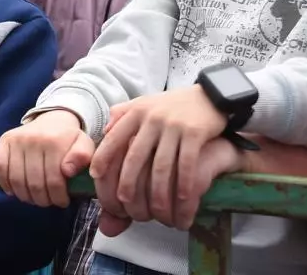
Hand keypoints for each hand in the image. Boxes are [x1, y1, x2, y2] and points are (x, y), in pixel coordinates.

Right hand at [0, 109, 94, 207]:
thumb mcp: (84, 145)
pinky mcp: (4, 141)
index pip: (54, 180)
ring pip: (16, 179)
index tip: (63, 202)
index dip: (58, 197)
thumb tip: (67, 171)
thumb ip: (82, 157)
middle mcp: (33, 139)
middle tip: (48, 201)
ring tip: (35, 198)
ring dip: (26, 196)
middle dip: (43, 200)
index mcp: (55, 141)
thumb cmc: (69, 139)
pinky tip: (14, 191)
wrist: (54, 118)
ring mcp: (17, 140)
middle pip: (34, 183)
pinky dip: (5, 183)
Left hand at [90, 86, 227, 232]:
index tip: (96, 176)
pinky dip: (183, 184)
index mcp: (138, 111)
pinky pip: (186, 164)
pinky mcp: (195, 132)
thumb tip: (105, 131)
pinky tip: (182, 198)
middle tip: (124, 202)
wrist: (211, 95)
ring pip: (161, 165)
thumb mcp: (146, 103)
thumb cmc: (173, 105)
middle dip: (127, 182)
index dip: (104, 157)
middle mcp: (153, 118)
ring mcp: (174, 125)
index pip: (115, 137)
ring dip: (157, 192)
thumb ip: (124, 113)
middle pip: (135, 156)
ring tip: (155, 210)